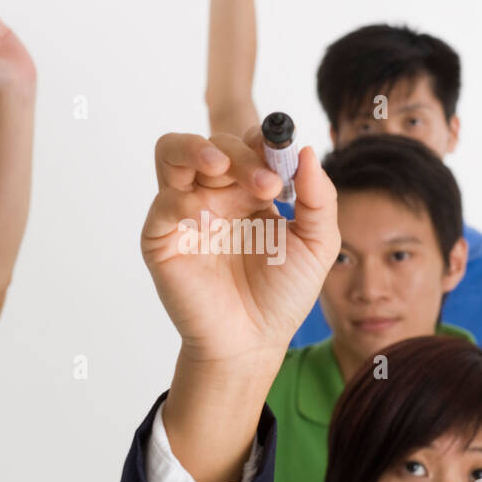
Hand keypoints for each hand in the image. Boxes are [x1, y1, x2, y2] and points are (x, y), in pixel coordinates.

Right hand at [142, 128, 338, 366]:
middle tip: (270, 184)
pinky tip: (205, 211)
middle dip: (242, 154)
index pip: (249, 144)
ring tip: (221, 165)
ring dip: (197, 149)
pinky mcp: (161, 237)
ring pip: (172, 152)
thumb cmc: (282, 295)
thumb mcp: (316, 243)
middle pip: (215, 145)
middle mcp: (215, 194)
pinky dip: (181, 196)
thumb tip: (306, 150)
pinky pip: (162, 201)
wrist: (253, 342)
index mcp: (249, 190)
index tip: (284, 151)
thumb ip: (319, 198)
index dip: (264, 139)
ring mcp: (185, 212)